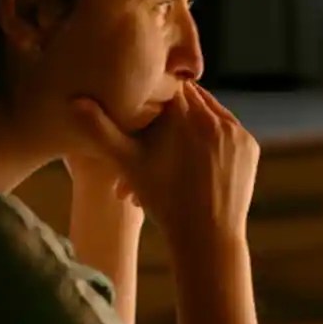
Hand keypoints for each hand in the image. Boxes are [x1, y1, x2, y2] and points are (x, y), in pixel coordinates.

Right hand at [69, 83, 259, 255]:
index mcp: (187, 115)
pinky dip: (216, 136)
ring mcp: (238, 133)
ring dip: (196, 122)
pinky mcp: (251, 147)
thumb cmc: (162, 200)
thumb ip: (100, 129)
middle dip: (176, 111)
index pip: (170, 88)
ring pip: (213, 115)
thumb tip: (72, 101)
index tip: (145, 102)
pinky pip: (230, 132)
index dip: (155, 94)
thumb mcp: (127, 163)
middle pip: (193, 100)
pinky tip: (198, 148)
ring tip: (176, 135)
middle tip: (160, 116)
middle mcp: (217, 119)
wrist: (207, 235)